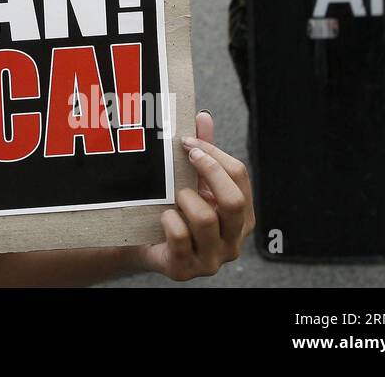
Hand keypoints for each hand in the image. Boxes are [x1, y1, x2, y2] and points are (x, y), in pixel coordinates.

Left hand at [136, 111, 254, 281]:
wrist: (144, 245)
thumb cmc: (174, 210)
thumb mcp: (190, 181)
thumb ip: (201, 151)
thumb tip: (202, 116)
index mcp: (241, 215)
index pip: (239, 176)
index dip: (214, 154)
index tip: (188, 142)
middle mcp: (233, 240)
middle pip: (233, 200)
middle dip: (207, 172)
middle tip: (185, 157)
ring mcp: (212, 258)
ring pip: (205, 219)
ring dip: (184, 200)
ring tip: (174, 197)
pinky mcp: (186, 269)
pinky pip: (179, 236)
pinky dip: (168, 220)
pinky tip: (163, 216)